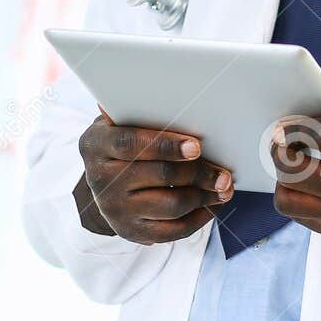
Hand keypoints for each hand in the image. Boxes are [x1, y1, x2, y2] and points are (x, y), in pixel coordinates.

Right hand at [74, 112, 233, 244]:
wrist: (102, 182)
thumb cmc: (122, 143)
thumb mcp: (119, 122)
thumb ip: (136, 110)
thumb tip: (158, 88)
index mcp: (96, 144)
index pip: (131, 144)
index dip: (166, 145)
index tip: (196, 147)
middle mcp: (101, 179)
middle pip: (159, 175)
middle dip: (198, 174)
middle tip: (224, 174)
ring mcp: (114, 209)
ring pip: (170, 205)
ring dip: (203, 197)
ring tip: (223, 188)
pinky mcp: (130, 231)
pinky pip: (170, 231)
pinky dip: (197, 219)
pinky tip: (210, 207)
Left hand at [269, 81, 320, 258]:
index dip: (297, 125)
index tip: (285, 118)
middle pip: (295, 171)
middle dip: (280, 148)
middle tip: (281, 135)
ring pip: (288, 199)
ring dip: (284, 175)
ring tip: (297, 157)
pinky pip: (299, 214)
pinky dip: (296, 193)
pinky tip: (310, 175)